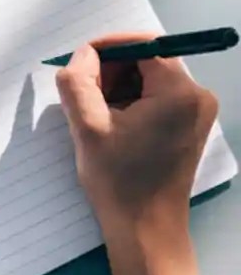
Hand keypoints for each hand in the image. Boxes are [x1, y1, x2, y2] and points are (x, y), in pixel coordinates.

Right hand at [55, 32, 219, 236]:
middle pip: (148, 62)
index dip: (109, 46)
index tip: (79, 58)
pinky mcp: (188, 127)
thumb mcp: (87, 129)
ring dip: (117, 89)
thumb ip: (78, 84)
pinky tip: (110, 126)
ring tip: (94, 115)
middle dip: (111, 71)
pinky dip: (130, 104)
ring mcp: (196, 112)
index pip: (145, 46)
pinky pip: (156, 100)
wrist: (146, 228)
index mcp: (179, 92)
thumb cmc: (119, 182)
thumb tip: (80, 57)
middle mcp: (196, 96)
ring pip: (149, 81)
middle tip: (82, 94)